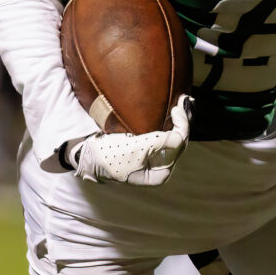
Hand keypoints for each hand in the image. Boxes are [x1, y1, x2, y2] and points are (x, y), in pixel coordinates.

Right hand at [66, 98, 190, 186]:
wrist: (89, 155)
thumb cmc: (110, 155)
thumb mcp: (136, 149)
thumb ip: (159, 143)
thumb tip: (180, 134)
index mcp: (160, 174)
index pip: (178, 147)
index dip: (181, 127)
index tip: (176, 110)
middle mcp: (160, 167)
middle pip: (179, 142)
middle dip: (184, 121)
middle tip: (186, 100)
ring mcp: (154, 158)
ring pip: (173, 137)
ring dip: (179, 121)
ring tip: (185, 103)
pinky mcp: (148, 148)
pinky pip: (164, 135)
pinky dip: (169, 123)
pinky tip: (173, 111)